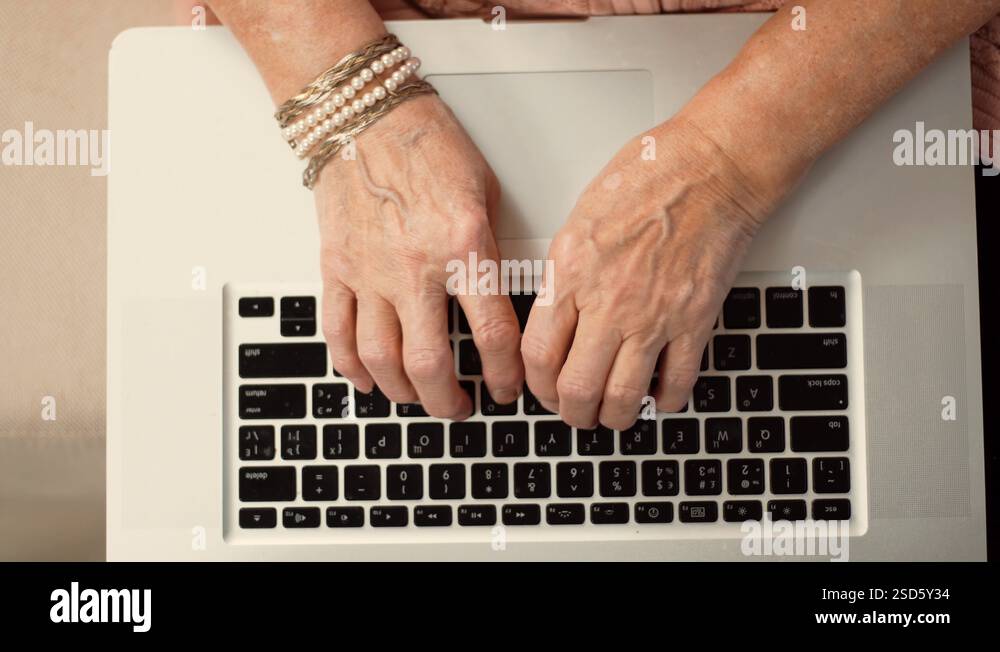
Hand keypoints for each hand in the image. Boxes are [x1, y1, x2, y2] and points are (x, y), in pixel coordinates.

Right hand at [315, 95, 523, 417]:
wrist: (367, 115)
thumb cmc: (428, 144)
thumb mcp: (484, 196)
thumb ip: (490, 253)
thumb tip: (499, 303)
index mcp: (464, 246)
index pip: (492, 334)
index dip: (504, 375)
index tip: (505, 388)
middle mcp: (415, 266)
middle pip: (429, 365)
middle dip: (448, 402)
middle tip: (459, 408)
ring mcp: (370, 271)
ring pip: (380, 360)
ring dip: (402, 392)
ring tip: (418, 397)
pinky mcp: (336, 267)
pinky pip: (338, 332)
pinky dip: (351, 366)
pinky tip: (367, 380)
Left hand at [521, 118, 781, 429]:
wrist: (711, 167)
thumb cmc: (648, 178)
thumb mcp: (578, 220)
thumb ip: (563, 273)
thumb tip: (553, 314)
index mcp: (570, 274)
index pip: (538, 355)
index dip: (536, 386)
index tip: (542, 390)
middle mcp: (608, 302)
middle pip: (576, 388)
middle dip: (571, 412)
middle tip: (575, 412)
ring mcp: (653, 316)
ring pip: (623, 397)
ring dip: (614, 417)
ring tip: (613, 413)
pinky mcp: (695, 321)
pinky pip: (678, 383)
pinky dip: (666, 400)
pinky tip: (660, 395)